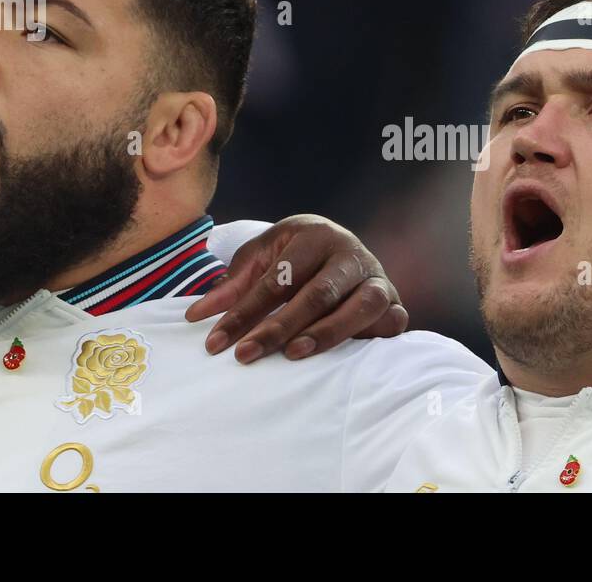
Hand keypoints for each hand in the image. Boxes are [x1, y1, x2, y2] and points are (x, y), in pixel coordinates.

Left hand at [184, 214, 407, 362]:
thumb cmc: (295, 257)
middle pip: (316, 293)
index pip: (276, 278)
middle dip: (278, 327)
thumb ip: (234, 285)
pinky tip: (346, 358)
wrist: (342, 249)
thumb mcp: (263, 259)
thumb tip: (196, 316)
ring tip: (293, 355)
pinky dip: (373, 337)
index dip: (244, 311)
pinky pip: (392, 321)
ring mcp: (376, 276)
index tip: (216, 342)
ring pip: (359, 307)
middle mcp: (348, 252)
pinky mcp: (395, 301)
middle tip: (246, 354)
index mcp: (313, 234)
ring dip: (326, 333)